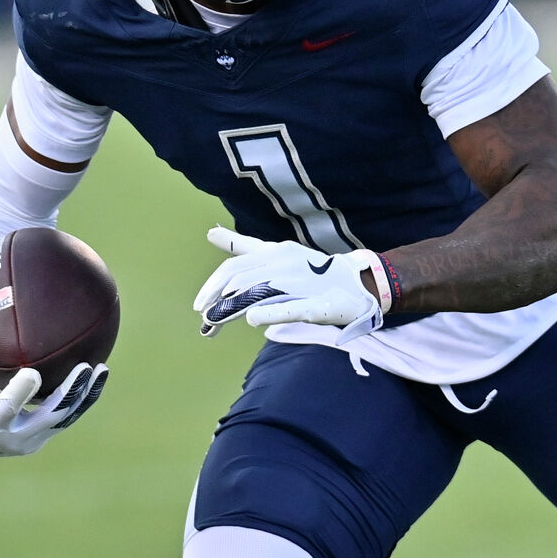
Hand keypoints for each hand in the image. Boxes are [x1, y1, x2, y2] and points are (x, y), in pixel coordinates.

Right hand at [0, 324, 106, 469]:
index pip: (5, 411)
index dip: (19, 394)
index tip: (32, 372)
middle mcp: (14, 440)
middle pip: (48, 417)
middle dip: (70, 394)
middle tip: (85, 368)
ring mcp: (33, 440)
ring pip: (65, 418)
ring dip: (85, 395)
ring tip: (101, 369)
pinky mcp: (45, 435)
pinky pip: (69, 416)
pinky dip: (83, 397)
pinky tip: (98, 374)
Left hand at [192, 226, 386, 336]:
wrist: (357, 283)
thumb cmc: (312, 271)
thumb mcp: (276, 253)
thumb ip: (243, 245)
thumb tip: (211, 233)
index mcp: (275, 252)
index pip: (235, 266)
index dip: (212, 285)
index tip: (198, 304)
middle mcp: (284, 264)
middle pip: (241, 280)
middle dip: (216, 301)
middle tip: (203, 320)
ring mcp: (300, 285)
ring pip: (258, 294)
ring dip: (232, 310)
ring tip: (214, 324)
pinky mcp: (315, 306)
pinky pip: (291, 308)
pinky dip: (270, 312)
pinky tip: (253, 319)